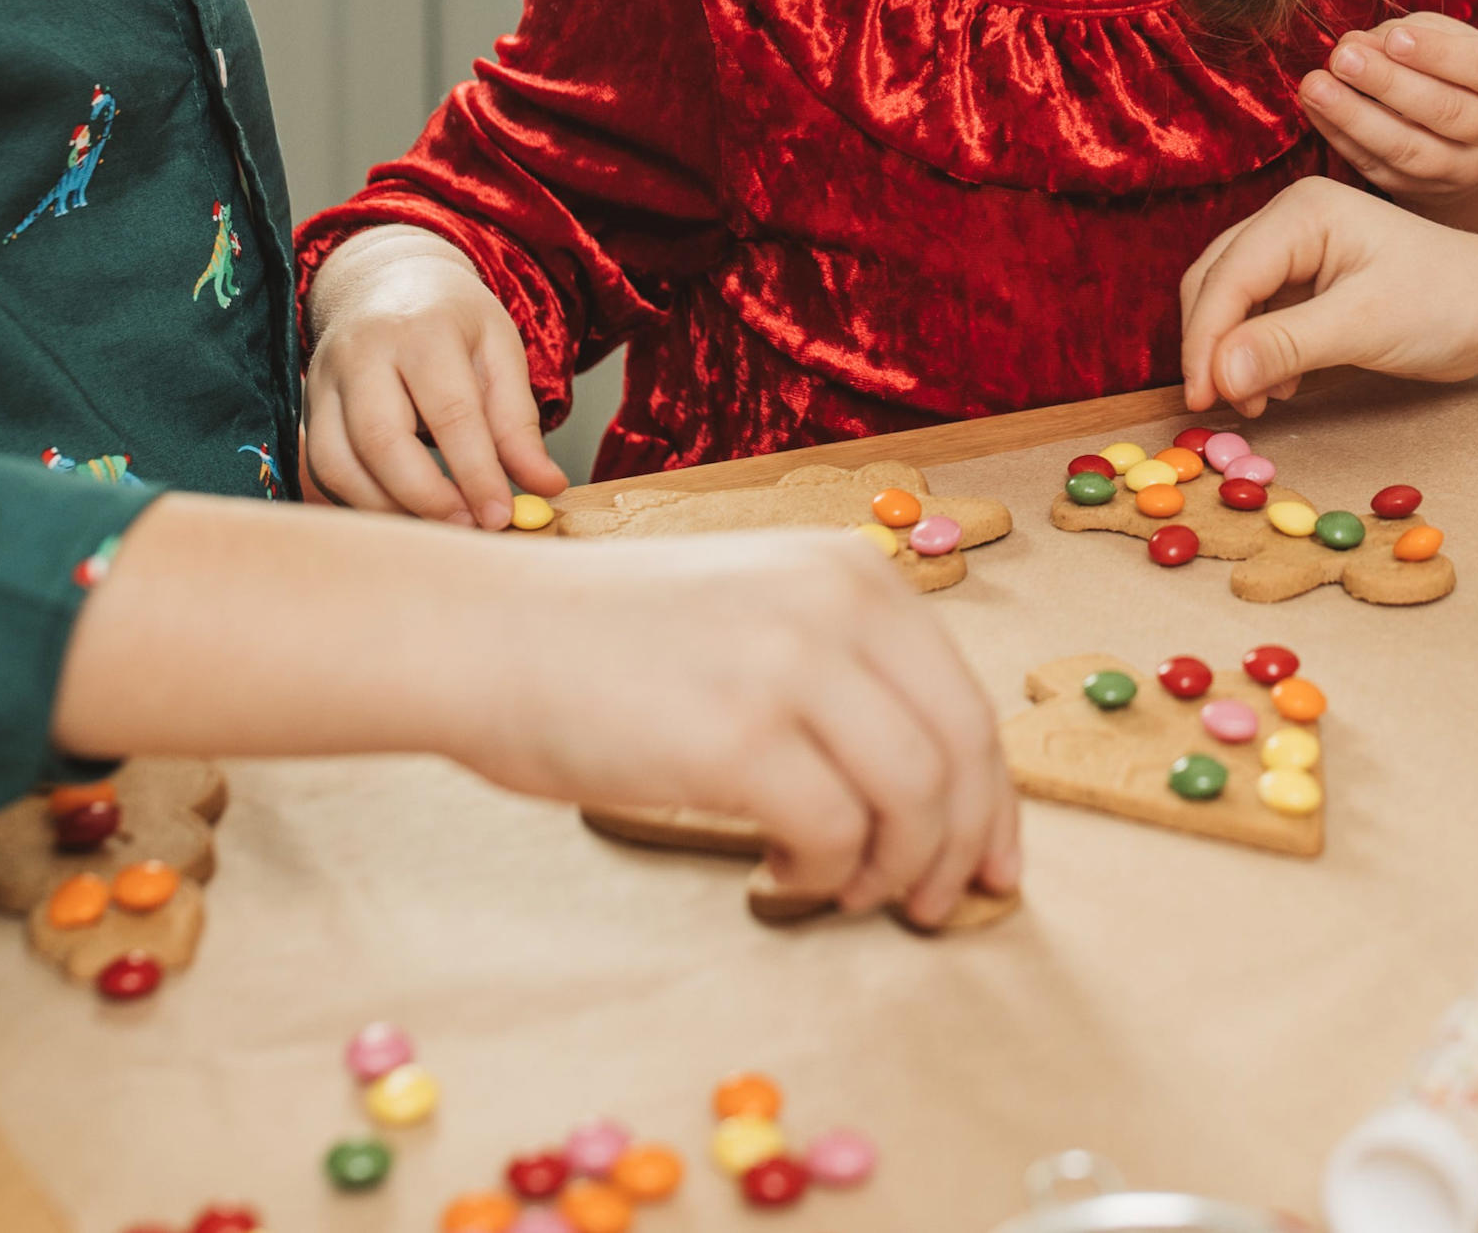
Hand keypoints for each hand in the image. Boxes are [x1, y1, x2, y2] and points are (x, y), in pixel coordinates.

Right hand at [301, 225, 567, 526]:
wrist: (385, 282)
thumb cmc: (450, 320)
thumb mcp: (499, 351)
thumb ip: (519, 422)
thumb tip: (546, 486)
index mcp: (423, 330)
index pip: (450, 412)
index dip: (476, 473)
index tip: (501, 516)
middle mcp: (363, 353)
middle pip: (382, 441)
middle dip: (427, 498)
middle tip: (469, 527)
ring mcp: (324, 380)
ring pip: (339, 463)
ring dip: (388, 509)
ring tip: (438, 526)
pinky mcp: (306, 408)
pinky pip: (322, 469)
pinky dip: (360, 501)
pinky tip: (402, 511)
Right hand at [468, 529, 1022, 924]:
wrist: (486, 633)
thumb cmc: (604, 638)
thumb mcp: (753, 606)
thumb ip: (839, 665)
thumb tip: (922, 782)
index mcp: (853, 573)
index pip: (967, 700)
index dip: (990, 797)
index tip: (992, 858)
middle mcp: (838, 607)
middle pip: (960, 753)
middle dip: (962, 846)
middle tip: (938, 903)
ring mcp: (789, 668)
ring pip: (913, 800)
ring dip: (895, 870)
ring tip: (850, 893)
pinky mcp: (737, 739)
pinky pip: (833, 834)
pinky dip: (824, 875)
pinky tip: (782, 876)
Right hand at [1178, 174, 1477, 411]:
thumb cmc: (1447, 304)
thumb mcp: (1364, 326)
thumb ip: (1285, 345)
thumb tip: (1220, 375)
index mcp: (1303, 212)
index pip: (1227, 276)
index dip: (1205, 340)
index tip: (1205, 399)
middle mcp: (1293, 219)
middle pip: (1217, 282)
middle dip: (1212, 345)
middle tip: (1220, 406)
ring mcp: (1301, 248)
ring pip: (1233, 300)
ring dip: (1233, 352)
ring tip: (1259, 401)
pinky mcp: (1312, 278)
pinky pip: (1261, 314)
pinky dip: (1257, 353)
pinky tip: (1280, 386)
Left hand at [1298, 12, 1477, 209]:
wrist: (1464, 137)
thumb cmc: (1448, 71)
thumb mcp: (1443, 40)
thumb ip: (1403, 35)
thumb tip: (1354, 45)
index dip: (1439, 54)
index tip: (1393, 37)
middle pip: (1445, 111)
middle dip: (1388, 84)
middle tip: (1342, 58)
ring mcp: (1459, 169)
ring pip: (1410, 150)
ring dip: (1356, 117)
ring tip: (1316, 86)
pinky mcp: (1419, 191)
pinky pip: (1378, 168)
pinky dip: (1342, 137)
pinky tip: (1315, 109)